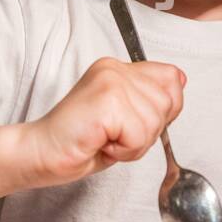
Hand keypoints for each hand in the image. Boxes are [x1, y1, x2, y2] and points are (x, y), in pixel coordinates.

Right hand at [25, 56, 185, 185]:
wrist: (41, 153)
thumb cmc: (78, 141)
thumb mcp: (124, 119)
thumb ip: (149, 100)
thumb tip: (180, 82)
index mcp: (118, 68)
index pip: (171, 78)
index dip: (163, 110)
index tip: (132, 123)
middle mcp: (115, 69)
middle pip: (167, 102)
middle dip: (148, 131)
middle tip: (114, 135)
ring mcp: (110, 81)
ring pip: (155, 121)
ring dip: (134, 143)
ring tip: (106, 139)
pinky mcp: (107, 100)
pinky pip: (139, 134)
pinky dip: (125, 149)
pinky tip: (101, 143)